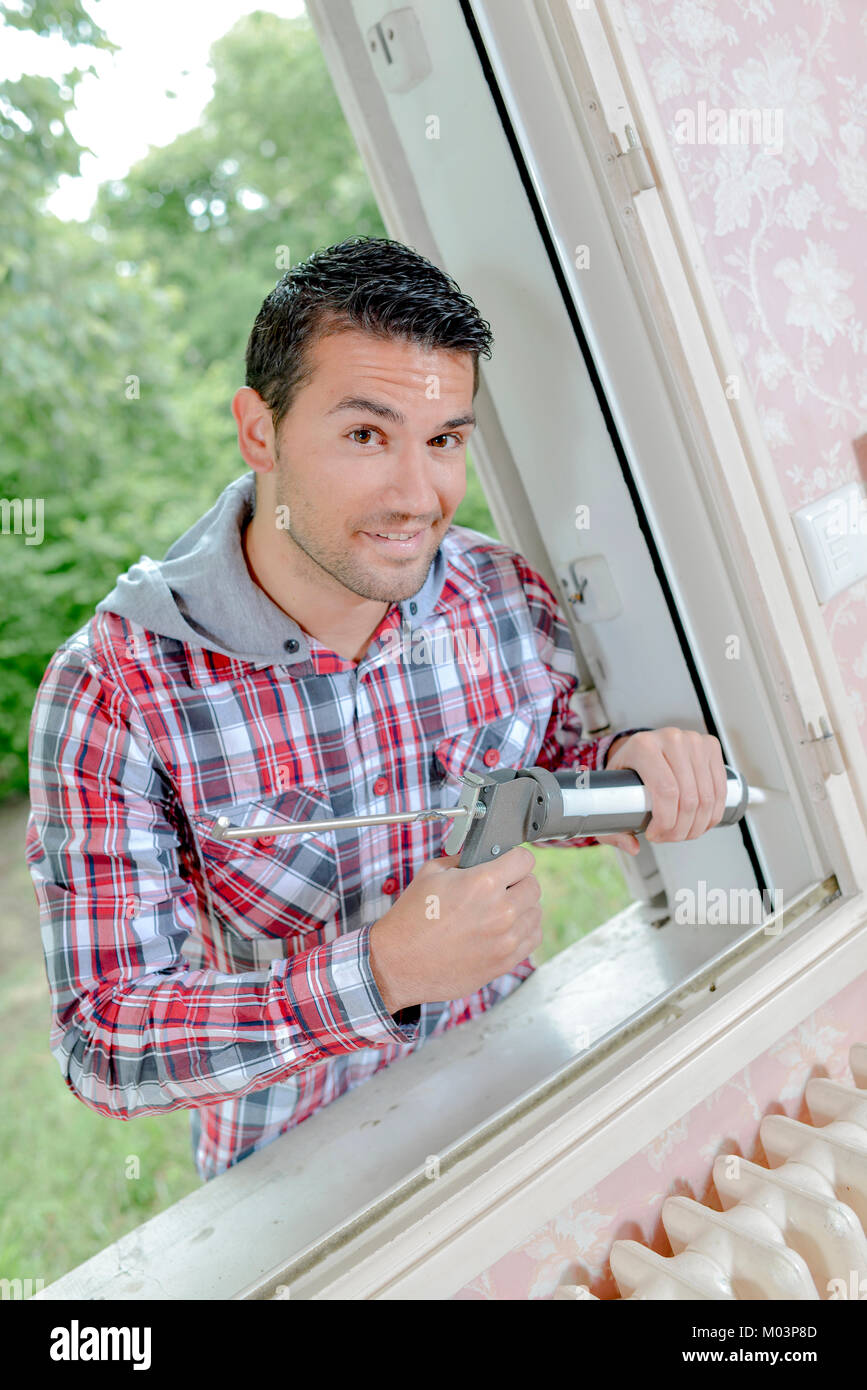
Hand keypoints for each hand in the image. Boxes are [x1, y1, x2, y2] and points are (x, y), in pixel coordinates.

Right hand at [369, 846, 541, 1012]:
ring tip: (502, 909)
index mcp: (483, 883)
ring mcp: (506, 939)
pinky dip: (524, 930)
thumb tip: (481, 855)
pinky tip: (506, 928)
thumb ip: (462, 859)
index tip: (508, 863)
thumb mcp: (431, 873)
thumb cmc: (410, 919)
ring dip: (523, 907)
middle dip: (519, 882)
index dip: (515, 858)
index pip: (525, 860)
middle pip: (534, 886)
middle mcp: (501, 910)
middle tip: (502, 886)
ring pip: (536, 913)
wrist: (398, 963)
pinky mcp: (504, 962)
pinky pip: (532, 939)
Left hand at [598, 727, 727, 851]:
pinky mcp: (710, 746)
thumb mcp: (610, 795)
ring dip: (698, 825)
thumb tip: (632, 847)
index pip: (666, 791)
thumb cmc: (627, 770)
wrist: (642, 748)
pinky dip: (713, 813)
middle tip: (669, 837)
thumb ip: (612, 827)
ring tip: (683, 833)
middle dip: (681, 829)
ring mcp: (694, 741)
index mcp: (643, 746)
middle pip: (688, 797)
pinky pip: (720, 789)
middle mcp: (671, 739)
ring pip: (706, 797)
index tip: (654, 834)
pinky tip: (700, 823)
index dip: (665, 822)